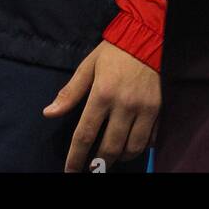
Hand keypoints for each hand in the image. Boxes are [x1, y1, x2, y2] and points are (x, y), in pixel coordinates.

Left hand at [45, 39, 159, 172]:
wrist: (147, 36)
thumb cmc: (114, 52)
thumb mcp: (88, 66)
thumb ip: (70, 92)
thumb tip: (49, 113)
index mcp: (102, 93)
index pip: (85, 133)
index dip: (76, 157)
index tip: (70, 171)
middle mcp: (124, 105)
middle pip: (110, 147)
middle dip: (99, 163)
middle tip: (93, 168)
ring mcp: (145, 109)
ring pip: (132, 148)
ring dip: (119, 157)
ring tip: (111, 156)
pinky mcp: (160, 110)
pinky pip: (151, 140)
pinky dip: (140, 147)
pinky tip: (131, 144)